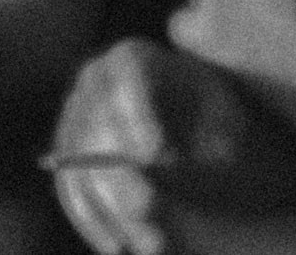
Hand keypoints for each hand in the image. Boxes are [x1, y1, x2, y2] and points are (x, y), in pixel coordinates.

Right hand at [48, 40, 255, 254]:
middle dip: (122, 171)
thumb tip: (164, 161)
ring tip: (154, 243)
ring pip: (81, 165)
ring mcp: (76, 121)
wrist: (201, 144)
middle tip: (150, 207)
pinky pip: (72, 193)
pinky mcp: (72, 162)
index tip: (156, 153)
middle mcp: (95, 84)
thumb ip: (201, 134)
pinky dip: (96, 224)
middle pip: (97, 122)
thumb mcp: (223, 123)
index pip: (126, 75)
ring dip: (114, 210)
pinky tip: (121, 248)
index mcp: (134, 59)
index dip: (136, 112)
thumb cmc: (216, 126)